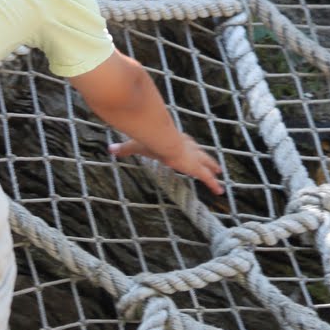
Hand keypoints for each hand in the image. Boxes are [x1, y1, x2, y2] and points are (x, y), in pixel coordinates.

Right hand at [110, 134, 224, 195]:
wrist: (161, 139)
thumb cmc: (149, 141)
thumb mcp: (136, 146)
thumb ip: (124, 149)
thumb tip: (110, 150)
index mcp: (174, 140)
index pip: (184, 143)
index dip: (187, 147)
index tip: (189, 149)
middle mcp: (187, 146)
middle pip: (199, 152)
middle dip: (206, 157)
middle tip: (213, 162)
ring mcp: (193, 157)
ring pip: (207, 162)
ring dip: (213, 167)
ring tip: (219, 172)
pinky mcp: (195, 167)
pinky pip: (207, 177)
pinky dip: (213, 184)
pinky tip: (219, 190)